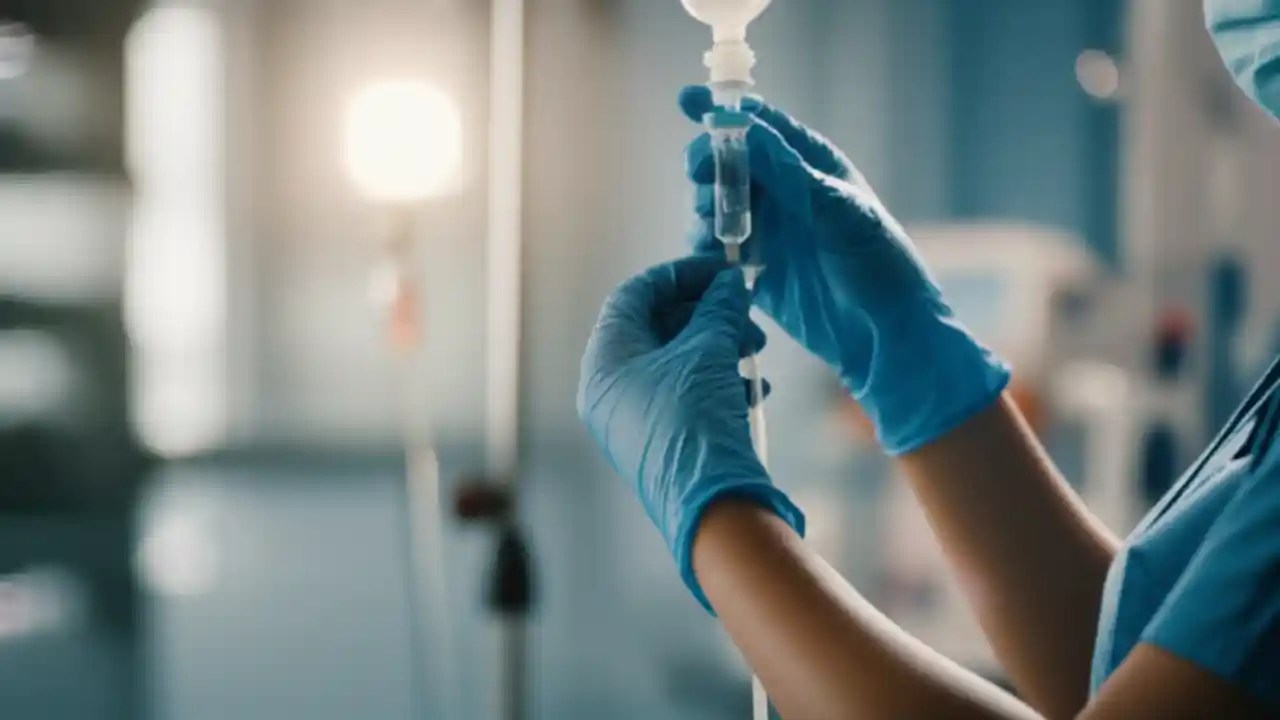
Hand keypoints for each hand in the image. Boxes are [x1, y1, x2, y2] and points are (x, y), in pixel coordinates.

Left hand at [577, 255, 803, 609]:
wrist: (711, 506)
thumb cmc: (696, 421)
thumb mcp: (709, 352)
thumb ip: (719, 309)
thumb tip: (731, 284)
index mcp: (604, 362)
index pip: (633, 296)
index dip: (679, 275)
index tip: (721, 270)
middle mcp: (609, 390)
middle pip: (655, 327)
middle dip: (706, 313)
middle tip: (746, 310)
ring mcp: (632, 419)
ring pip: (676, 362)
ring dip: (719, 345)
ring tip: (755, 347)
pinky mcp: (660, 442)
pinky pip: (685, 395)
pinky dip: (718, 381)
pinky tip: (753, 387)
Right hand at [680, 85, 1008, 453]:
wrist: (887, 334)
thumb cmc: (879, 263)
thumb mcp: (836, 207)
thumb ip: (786, 168)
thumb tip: (740, 125)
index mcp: (809, 164)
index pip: (759, 124)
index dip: (722, 111)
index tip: (686, 102)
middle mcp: (784, 192)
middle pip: (726, 161)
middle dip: (707, 164)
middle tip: (703, 178)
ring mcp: (768, 230)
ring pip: (714, 205)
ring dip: (704, 208)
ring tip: (714, 223)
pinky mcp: (754, 269)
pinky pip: (713, 249)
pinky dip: (704, 248)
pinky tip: (711, 254)